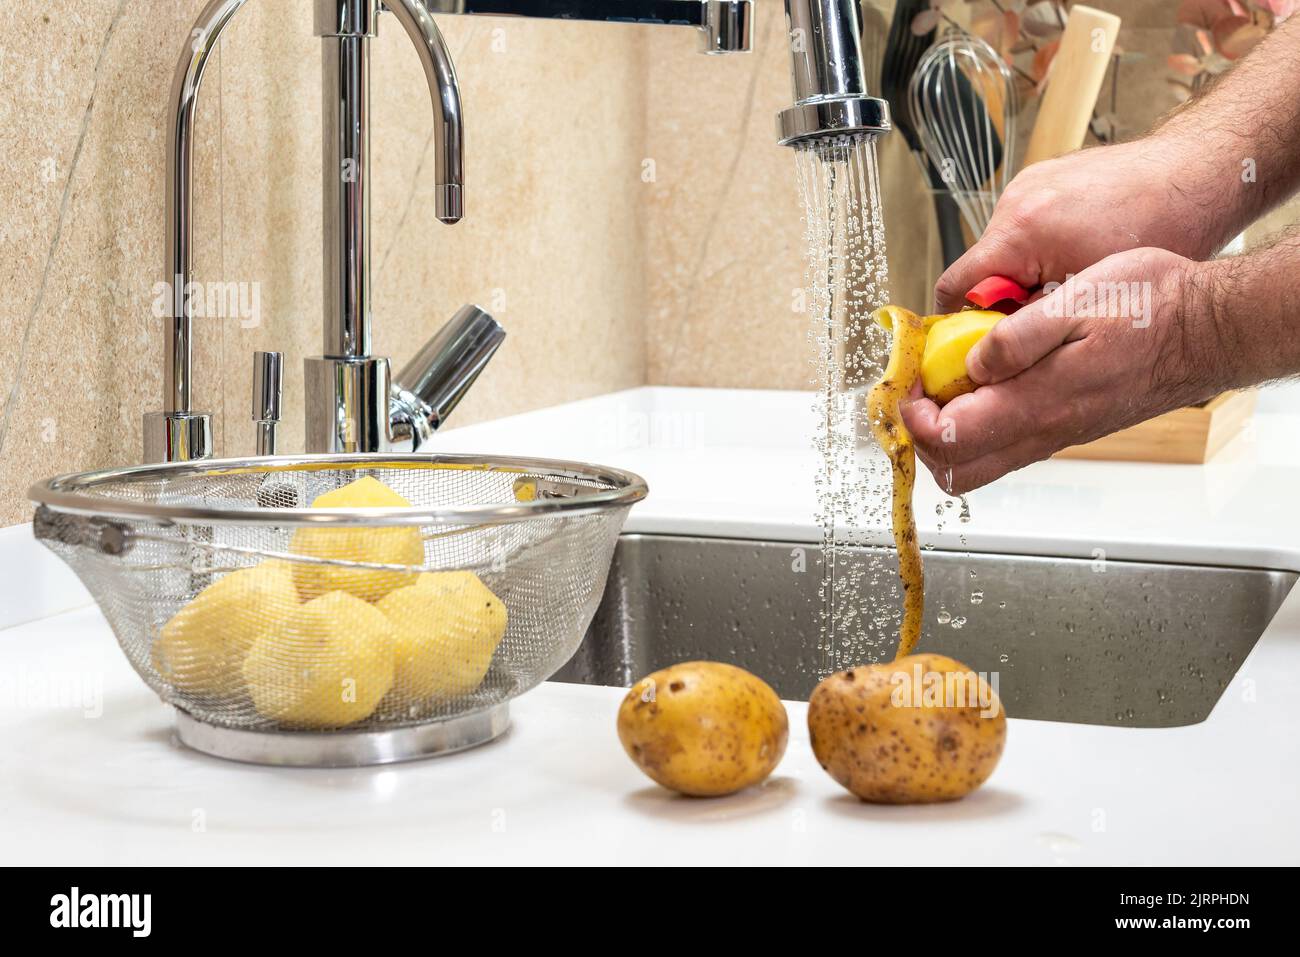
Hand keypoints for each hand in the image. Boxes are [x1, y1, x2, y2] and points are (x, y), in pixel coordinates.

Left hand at [902, 248, 1223, 493]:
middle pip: (958, 471)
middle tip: (917, 393)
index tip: (908, 383)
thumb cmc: (1150, 308)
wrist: (1206, 328)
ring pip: (983, 463)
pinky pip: (1009, 444)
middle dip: (923, 439)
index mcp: (1037, 404)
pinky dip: (981, 424)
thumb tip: (968, 365)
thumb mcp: (1075, 302)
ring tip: (945, 382)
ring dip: (950, 433)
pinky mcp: (1067, 427)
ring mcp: (1056, 435)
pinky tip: (984, 381)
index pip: (949, 441)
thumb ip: (1014, 339)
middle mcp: (1043, 432)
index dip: (913, 418)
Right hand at [933, 137, 1233, 312]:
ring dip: (1027, 269)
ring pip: (1005, 247)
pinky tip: (1080, 249)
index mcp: (1020, 231)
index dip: (964, 321)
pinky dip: (1043, 244)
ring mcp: (1029, 184)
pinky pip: (1026, 223)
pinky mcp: (1045, 176)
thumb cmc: (1161, 228)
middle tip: (1044, 314)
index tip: (983, 341)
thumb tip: (1002, 344)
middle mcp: (1015, 201)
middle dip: (1006, 296)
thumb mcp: (1093, 295)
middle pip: (981, 268)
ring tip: (1071, 278)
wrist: (1194, 173)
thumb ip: (1036, 317)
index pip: (955, 286)